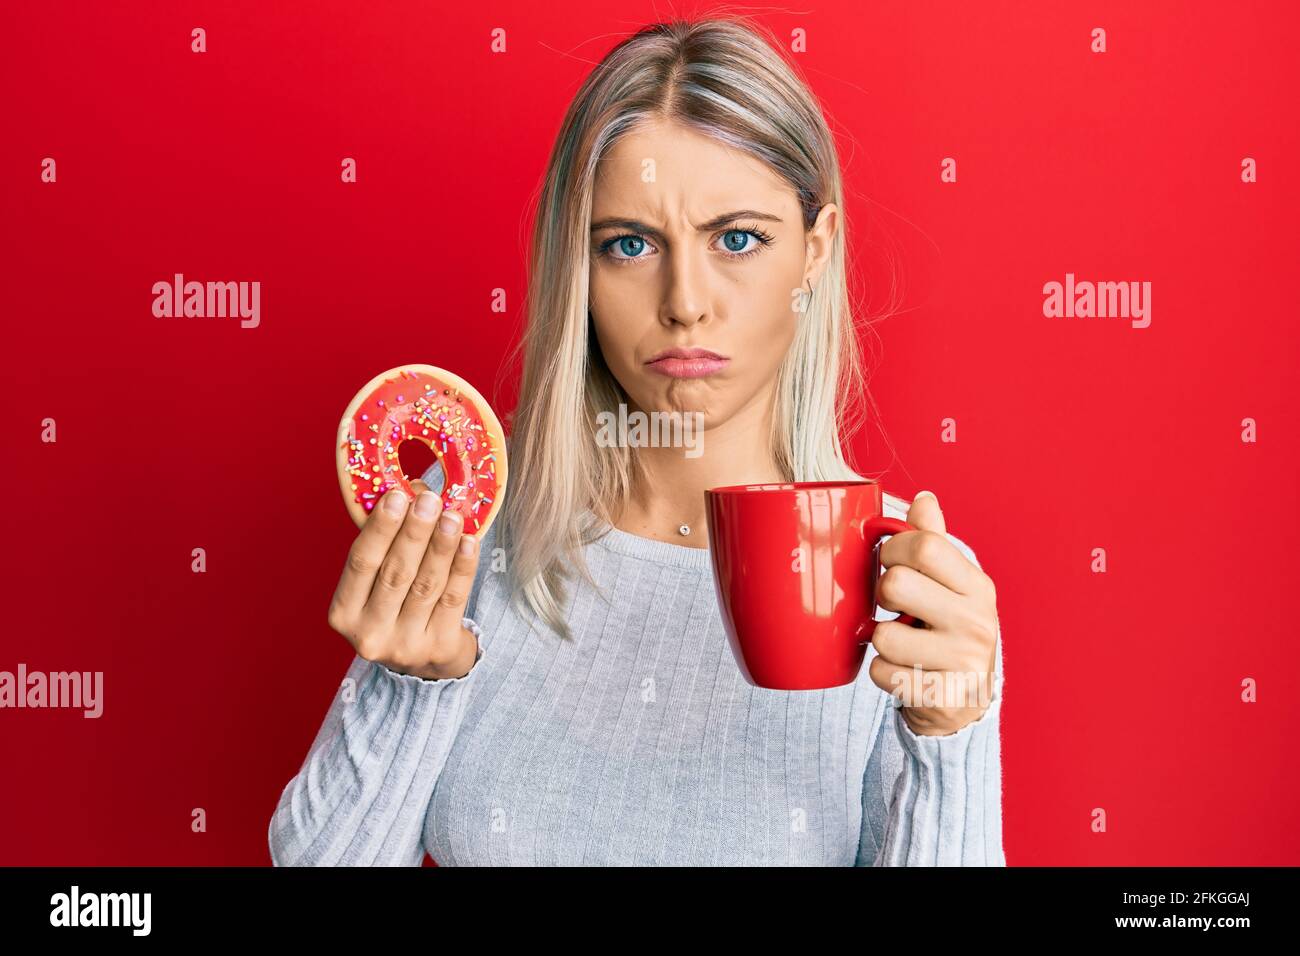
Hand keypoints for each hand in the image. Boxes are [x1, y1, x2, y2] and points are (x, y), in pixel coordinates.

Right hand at [327, 480, 480, 680]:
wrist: (425, 660)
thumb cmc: (397, 605)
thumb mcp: (379, 580)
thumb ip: (388, 541)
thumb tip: (414, 491)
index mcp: (343, 612)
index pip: (361, 563)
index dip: (380, 528)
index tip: (396, 495)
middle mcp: (369, 633)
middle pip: (395, 573)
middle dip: (414, 532)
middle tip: (429, 500)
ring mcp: (404, 646)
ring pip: (426, 585)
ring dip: (441, 546)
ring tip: (452, 515)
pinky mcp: (438, 648)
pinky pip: (453, 599)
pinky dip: (462, 567)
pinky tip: (469, 542)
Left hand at [867, 492, 999, 735]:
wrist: (964, 701)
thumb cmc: (948, 630)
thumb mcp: (950, 583)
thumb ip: (933, 540)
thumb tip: (923, 499)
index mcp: (978, 586)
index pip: (924, 546)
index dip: (892, 550)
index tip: (890, 563)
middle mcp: (977, 622)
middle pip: (896, 584)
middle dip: (883, 596)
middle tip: (895, 608)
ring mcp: (963, 663)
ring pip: (883, 635)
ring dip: (882, 641)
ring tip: (904, 644)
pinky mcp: (944, 698)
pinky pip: (881, 673)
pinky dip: (882, 673)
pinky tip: (903, 671)